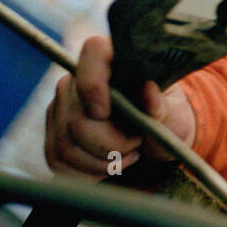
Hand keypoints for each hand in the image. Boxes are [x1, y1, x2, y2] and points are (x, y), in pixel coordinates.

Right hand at [44, 35, 196, 180]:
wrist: (155, 139)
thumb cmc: (166, 118)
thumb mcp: (173, 112)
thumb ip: (161, 104)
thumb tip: (149, 90)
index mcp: (112, 61)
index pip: (92, 54)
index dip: (92, 85)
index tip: (105, 113)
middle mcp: (77, 80)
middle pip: (77, 120)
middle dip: (111, 144)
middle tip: (136, 142)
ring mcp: (61, 108)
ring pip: (66, 146)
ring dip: (102, 162)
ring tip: (127, 153)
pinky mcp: (53, 135)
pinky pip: (59, 162)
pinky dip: (89, 172)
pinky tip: (110, 165)